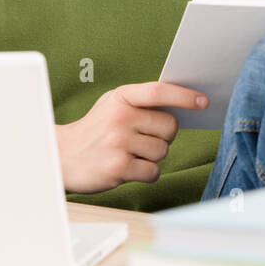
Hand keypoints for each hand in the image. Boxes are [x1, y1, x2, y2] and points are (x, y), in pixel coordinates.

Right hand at [55, 82, 209, 193]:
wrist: (61, 157)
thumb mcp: (112, 106)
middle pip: (170, 127)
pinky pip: (153, 171)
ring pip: (163, 151)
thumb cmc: (94, 131)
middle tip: (145, 139)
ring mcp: (119, 142)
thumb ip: (140, 103)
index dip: (184, 96)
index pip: (159, 92)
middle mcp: (120, 117)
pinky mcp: (119, 167)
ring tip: (130, 153)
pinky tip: (128, 168)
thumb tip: (181, 106)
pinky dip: (146, 173)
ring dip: (153, 156)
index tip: (203, 101)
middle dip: (165, 136)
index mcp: (121, 98)